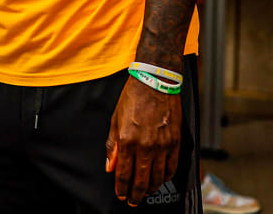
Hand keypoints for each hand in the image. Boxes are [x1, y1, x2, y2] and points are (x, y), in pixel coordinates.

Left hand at [105, 76, 180, 205]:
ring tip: (145, 193)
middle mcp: (145, 146)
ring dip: (151, 188)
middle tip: (133, 201)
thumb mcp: (115, 120)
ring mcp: (162, 146)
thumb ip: (112, 146)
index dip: (121, 188)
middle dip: (136, 194)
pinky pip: (172, 167)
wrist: (156, 82)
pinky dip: (166, 177)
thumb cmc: (132, 99)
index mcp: (127, 141)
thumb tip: (109, 166)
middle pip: (141, 179)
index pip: (123, 173)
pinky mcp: (175, 142)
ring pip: (158, 177)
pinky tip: (161, 180)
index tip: (120, 196)